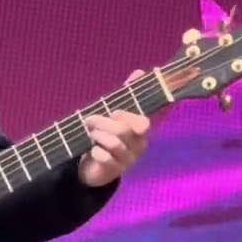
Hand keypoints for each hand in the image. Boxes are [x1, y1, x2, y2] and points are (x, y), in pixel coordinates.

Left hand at [78, 70, 153, 187]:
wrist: (94, 167)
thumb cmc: (107, 136)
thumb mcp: (115, 116)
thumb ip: (127, 96)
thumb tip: (140, 72)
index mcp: (142, 128)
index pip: (152, 118)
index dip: (147, 111)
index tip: (130, 107)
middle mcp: (140, 143)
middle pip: (127, 128)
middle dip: (106, 121)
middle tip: (91, 120)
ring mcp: (129, 158)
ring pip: (115, 142)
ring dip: (98, 134)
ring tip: (90, 133)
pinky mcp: (115, 170)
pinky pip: (106, 157)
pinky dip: (95, 151)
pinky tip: (92, 150)